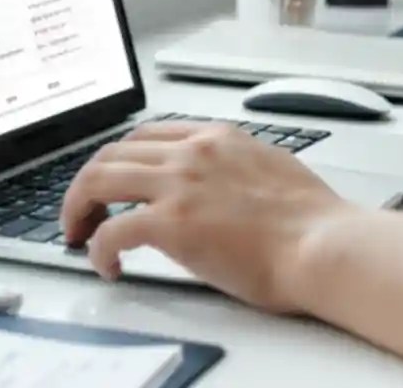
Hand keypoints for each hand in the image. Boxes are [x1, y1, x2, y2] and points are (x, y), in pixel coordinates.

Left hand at [60, 121, 352, 311]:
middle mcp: (192, 153)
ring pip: (98, 180)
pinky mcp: (170, 224)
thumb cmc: (312, 220)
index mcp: (217, 138)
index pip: (148, 135)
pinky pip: (110, 230)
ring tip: (78, 233)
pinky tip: (106, 265)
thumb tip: (223, 187)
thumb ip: (235, 169)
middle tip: (82, 210)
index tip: (113, 182)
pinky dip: (97, 248)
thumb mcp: (271, 167)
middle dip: (88, 182)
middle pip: (113, 152)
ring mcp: (179, 185)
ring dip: (78, 207)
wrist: (324, 244)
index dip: (121, 160)